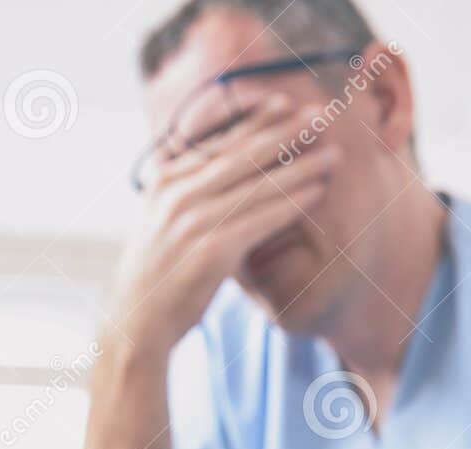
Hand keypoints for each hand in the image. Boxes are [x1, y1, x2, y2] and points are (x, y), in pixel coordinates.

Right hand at [108, 93, 339, 356]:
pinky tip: (318, 192)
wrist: (137, 322)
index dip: (255, 120)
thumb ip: (186, 194)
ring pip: (259, 184)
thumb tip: (216, 171)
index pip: (217, 142)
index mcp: (166, 181)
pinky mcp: (212, 249)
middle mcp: (178, 193)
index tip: (284, 104)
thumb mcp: (162, 223)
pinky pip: (263, 218)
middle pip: (242, 154)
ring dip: (301, 166)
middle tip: (319, 115)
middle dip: (285, 132)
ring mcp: (193, 220)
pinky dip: (293, 202)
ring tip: (333, 155)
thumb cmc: (157, 275)